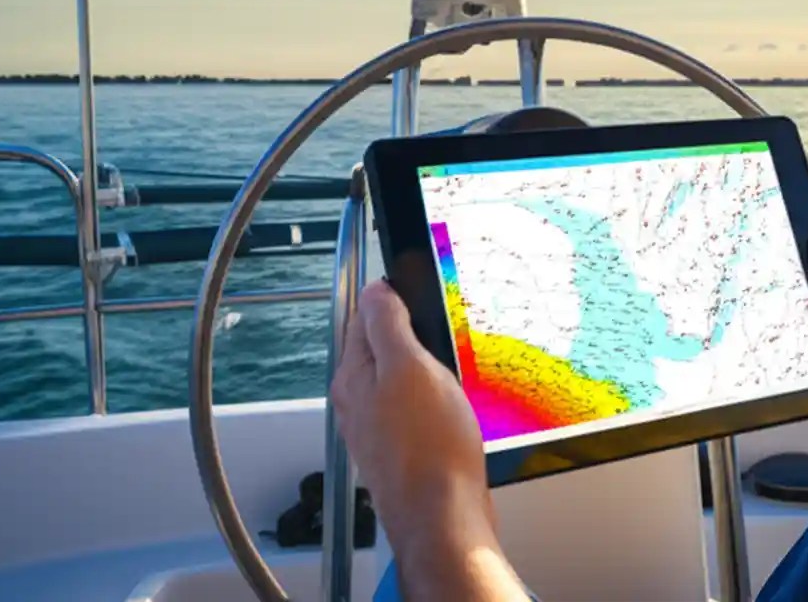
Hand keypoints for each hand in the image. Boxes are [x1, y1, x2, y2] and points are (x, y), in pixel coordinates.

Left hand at [331, 280, 494, 552]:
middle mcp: (359, 402)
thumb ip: (387, 324)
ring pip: (400, 381)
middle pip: (381, 349)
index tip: (421, 294)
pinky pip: (415, 411)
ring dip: (425, 370)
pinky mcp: (403, 450)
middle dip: (411, 335)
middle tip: (444, 331)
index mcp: (354, 376)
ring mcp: (379, 429)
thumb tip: (375, 290)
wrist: (443, 516)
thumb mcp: (410, 367)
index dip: (392, 298)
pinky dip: (434, 401)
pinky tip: (454, 406)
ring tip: (452, 368)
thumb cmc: (429, 447)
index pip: (363, 317)